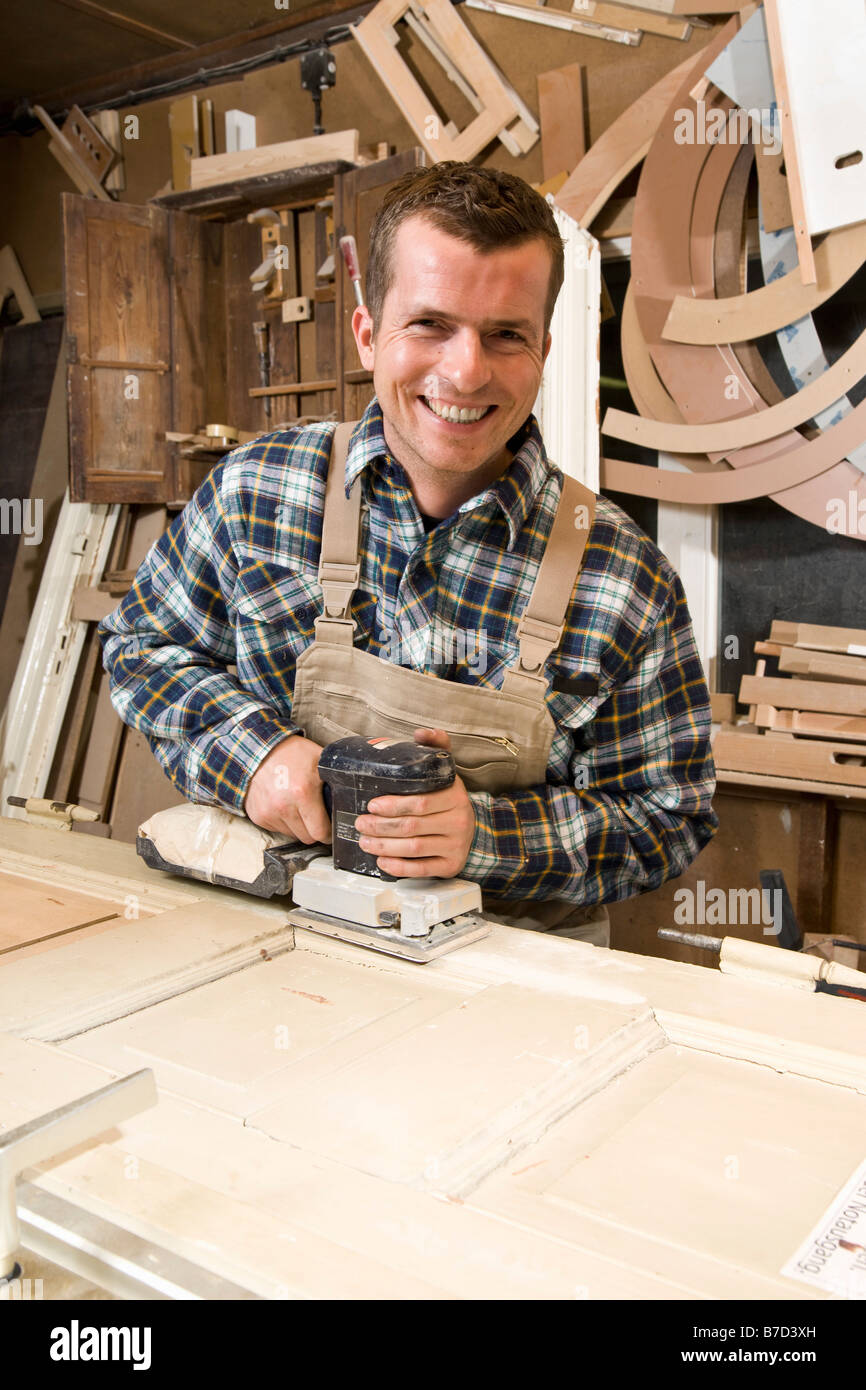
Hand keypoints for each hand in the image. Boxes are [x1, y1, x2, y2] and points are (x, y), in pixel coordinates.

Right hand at [243, 734, 330, 844]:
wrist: (262, 750)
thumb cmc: (293, 754)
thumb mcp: (321, 763)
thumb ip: (335, 783)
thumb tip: (347, 802)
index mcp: (302, 793)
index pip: (320, 833)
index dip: (328, 833)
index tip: (329, 828)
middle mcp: (283, 806)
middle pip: (307, 838)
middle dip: (314, 829)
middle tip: (315, 815)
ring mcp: (268, 813)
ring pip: (292, 835)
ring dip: (298, 826)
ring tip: (297, 806)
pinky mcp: (258, 816)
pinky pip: (277, 829)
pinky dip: (283, 822)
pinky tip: (284, 805)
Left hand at [354, 728, 475, 877]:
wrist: (472, 827)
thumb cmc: (447, 798)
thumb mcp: (445, 770)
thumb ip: (435, 747)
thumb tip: (420, 732)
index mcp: (454, 795)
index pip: (421, 802)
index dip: (393, 805)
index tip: (371, 805)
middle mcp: (458, 820)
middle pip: (413, 826)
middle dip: (381, 827)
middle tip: (361, 824)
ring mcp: (456, 845)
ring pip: (414, 849)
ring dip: (385, 847)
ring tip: (365, 841)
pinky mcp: (451, 865)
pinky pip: (422, 869)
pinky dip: (399, 867)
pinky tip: (382, 861)